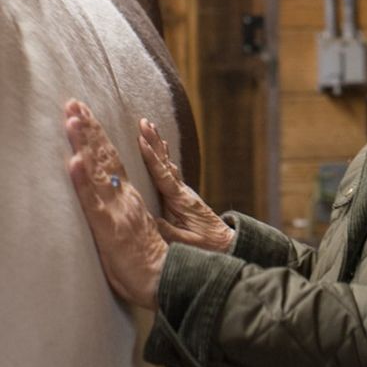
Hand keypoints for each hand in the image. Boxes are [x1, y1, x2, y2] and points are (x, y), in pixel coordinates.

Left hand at [64, 100, 165, 309]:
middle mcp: (122, 197)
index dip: (97, 136)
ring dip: (85, 142)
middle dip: (89, 128)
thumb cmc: (145, 266)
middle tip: (74, 102)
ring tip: (74, 118)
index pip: (110, 160)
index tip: (83, 113)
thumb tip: (111, 198)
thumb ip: (123, 213)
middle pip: (104, 156)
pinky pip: (93, 201)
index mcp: (127, 198)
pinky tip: (74, 162)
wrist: (165, 282)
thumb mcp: (133, 232)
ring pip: (99, 170)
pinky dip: (83, 181)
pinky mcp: (108, 228)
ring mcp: (115, 210)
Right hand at [137, 119, 235, 253]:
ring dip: (157, 145)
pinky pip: (170, 172)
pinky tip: (161, 148)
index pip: (163, 175)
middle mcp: (182, 192)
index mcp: (181, 201)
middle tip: (143, 121)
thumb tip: (149, 220)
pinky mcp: (182, 196)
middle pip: (165, 162)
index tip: (141, 140)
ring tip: (149, 127)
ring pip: (167, 164)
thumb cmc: (208, 245)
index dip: (151, 158)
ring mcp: (183, 192)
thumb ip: (169, 233)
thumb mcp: (188, 243)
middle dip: (153, 141)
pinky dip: (163, 157)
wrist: (226, 244)